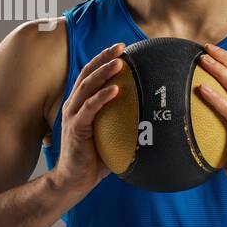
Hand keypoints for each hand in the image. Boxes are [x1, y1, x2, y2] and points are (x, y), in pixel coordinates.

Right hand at [49, 42, 123, 197]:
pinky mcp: (75, 128)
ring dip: (104, 72)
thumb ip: (124, 123)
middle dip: (104, 58)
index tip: (122, 49)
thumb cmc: (95, 159)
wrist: (74, 180)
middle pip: (88, 74)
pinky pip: (89, 109)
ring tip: (119, 62)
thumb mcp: (112, 136)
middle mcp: (74, 105)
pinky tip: (116, 90)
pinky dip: (102, 97)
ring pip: (87, 87)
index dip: (104, 60)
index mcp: (82, 104)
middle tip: (122, 47)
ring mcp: (73, 115)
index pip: (91, 75)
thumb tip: (154, 119)